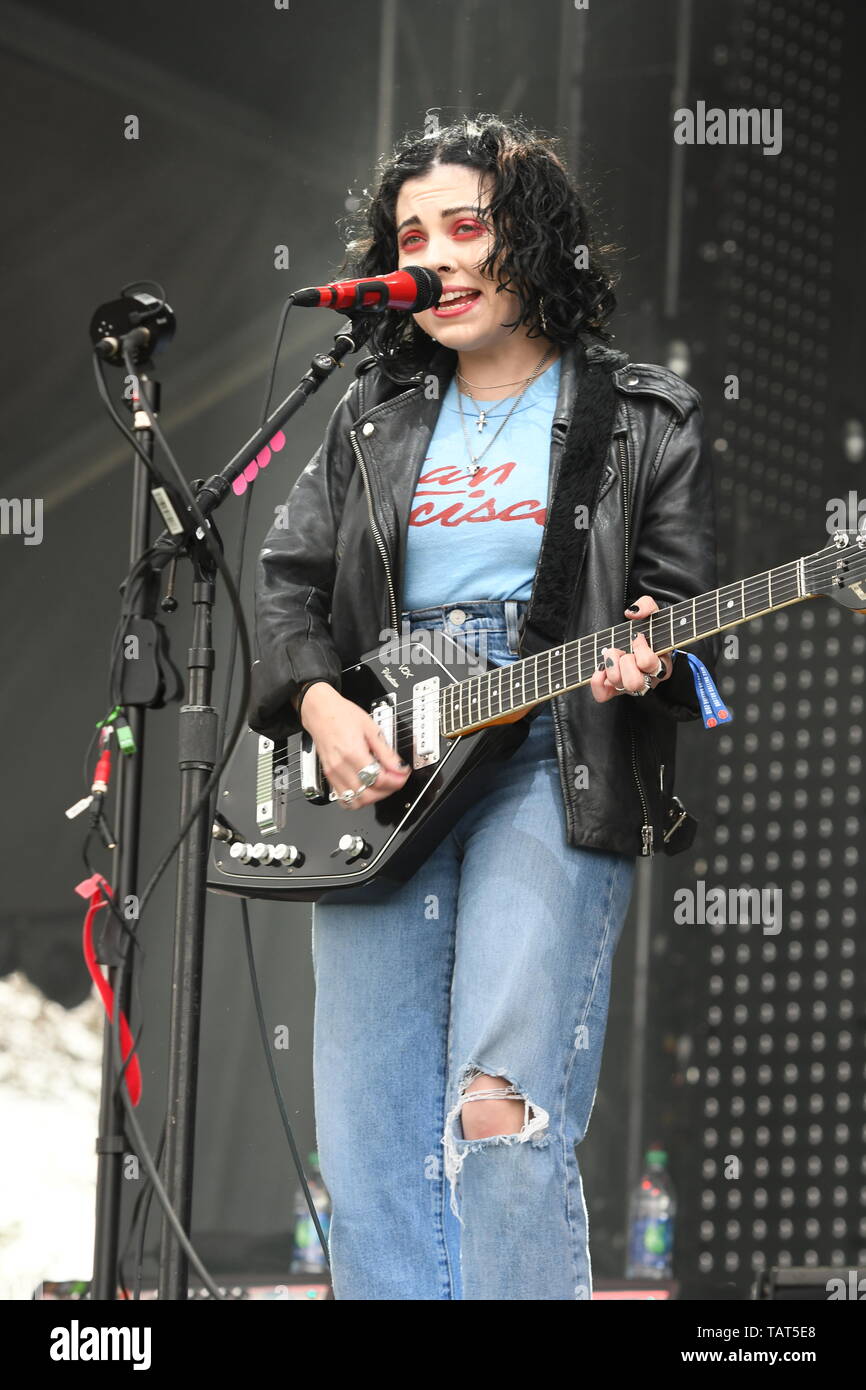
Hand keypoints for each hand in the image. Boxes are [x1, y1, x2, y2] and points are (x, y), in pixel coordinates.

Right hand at [300, 684, 409, 809]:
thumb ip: (386, 751)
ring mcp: (333, 774)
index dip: (396, 780)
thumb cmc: (342, 715)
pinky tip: (366, 789)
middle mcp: (340, 767)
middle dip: (387, 791)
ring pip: (356, 801)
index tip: (403, 774)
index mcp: (352, 753)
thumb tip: (399, 767)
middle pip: (368, 795)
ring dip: (373, 798)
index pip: (379, 779)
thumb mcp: (371, 728)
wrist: (321, 712)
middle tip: (396, 780)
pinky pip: (344, 799)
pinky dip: (358, 799)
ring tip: (383, 785)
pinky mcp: (329, 777)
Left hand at [590, 595, 673, 703]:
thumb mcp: (653, 615)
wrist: (641, 643)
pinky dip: (597, 681)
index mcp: (661, 664)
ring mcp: (630, 687)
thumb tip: (632, 612)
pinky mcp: (614, 690)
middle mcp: (647, 679)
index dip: (640, 648)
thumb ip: (646, 605)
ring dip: (610, 665)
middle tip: (622, 650)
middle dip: (624, 662)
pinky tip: (600, 668)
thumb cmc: (650, 633)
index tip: (637, 636)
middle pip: (634, 682)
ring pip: (619, 685)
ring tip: (611, 654)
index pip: (648, 664)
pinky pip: (602, 695)